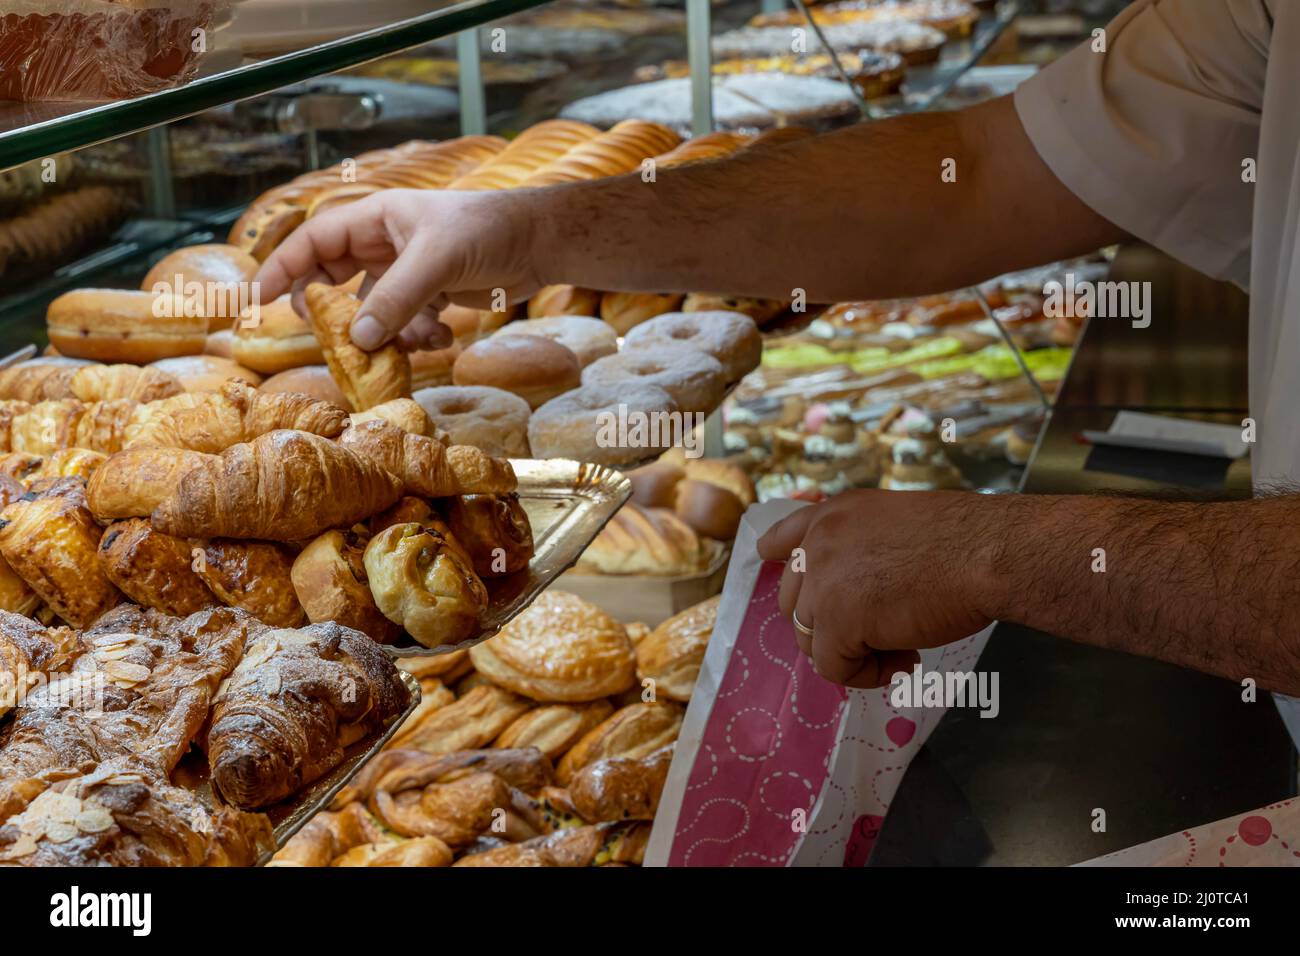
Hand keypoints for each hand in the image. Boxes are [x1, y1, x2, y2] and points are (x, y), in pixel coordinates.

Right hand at [255, 188, 545, 350]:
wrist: (539, 244)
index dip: (283, 268)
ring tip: (416, 338)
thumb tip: (355, 341)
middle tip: (339, 340)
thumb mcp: (436, 262)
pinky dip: (416, 337)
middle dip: (337, 315)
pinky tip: (441, 337)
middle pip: (335, 281)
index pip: (313, 241)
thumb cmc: (487, 232)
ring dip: (387, 334)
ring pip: (372, 312)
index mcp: (375, 219)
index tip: (257, 299)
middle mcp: (384, 244)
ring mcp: (406, 272)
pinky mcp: (430, 296)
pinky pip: (404, 324)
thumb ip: (394, 301)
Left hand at [755, 489, 998, 687]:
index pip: (780, 539)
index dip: (784, 566)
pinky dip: (865, 674)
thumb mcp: (898, 524)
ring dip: (852, 650)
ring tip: (902, 646)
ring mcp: (821, 581)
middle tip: (882, 631)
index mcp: (834, 514)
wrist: (986, 552)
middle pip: (794, 603)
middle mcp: (817, 543)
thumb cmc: (964, 541)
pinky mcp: (834, 620)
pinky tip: (903, 658)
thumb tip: (859, 592)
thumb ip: (866, 547)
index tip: (792, 582)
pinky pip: (832, 667)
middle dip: (830, 625)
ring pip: (810, 639)